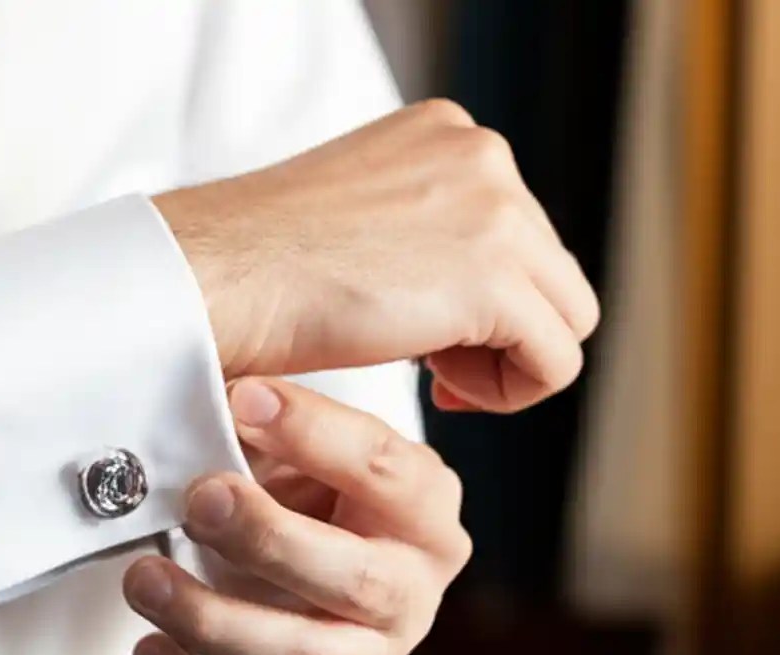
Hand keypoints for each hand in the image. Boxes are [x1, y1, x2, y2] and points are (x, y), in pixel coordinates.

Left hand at [122, 378, 470, 654]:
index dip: (315, 431)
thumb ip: (278, 426)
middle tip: (201, 498)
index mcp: (423, 511)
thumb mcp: (307, 454)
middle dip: (268, 537)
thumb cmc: (314, 503)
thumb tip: (225, 396)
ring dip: (214, 618)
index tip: (244, 399)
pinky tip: (152, 649)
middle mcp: (410, 590)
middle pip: (354, 576)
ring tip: (146, 577)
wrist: (322, 578)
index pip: (384, 468)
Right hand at [155, 99, 598, 412]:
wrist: (213, 277)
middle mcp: (482, 155)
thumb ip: (423, 229)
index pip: (516, 228)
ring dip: (504, 362)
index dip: (478, 297)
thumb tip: (463, 284)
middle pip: (550, 272)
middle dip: (497, 330)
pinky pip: (555, 361)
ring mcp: (496, 209)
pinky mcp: (496, 276)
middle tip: (428, 363)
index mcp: (446, 133)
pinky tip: (440, 392)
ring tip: (433, 378)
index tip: (421, 330)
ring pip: (566, 315)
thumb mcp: (357, 218)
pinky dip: (507, 394)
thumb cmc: (254, 264)